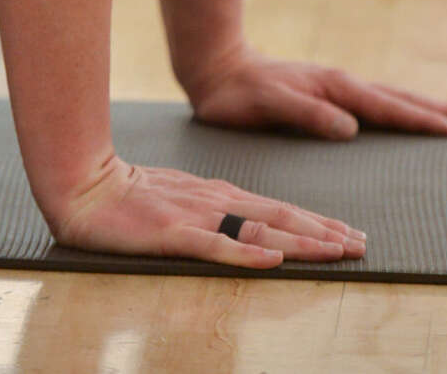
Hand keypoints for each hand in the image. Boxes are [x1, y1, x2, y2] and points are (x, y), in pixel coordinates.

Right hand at [51, 154, 366, 268]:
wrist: (85, 186)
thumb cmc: (133, 198)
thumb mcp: (185, 202)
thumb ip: (218, 215)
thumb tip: (256, 233)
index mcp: (222, 196)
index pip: (281, 211)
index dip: (318, 223)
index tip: (351, 234)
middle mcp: (218, 203)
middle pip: (282, 218)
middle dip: (324, 232)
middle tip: (361, 245)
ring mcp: (197, 217)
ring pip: (260, 230)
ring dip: (302, 241)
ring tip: (335, 250)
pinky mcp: (172, 234)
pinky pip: (216, 246)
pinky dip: (247, 253)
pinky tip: (272, 259)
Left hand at [187, 46, 446, 140]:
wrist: (217, 68)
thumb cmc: (239, 95)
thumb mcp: (271, 105)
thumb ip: (310, 115)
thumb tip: (352, 129)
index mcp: (336, 87)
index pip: (389, 107)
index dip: (423, 120)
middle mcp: (343, 84)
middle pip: (402, 97)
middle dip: (439, 110)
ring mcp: (337, 87)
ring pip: (392, 97)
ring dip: (424, 107)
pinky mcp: (328, 93)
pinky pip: (375, 102)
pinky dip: (400, 108)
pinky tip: (404, 117)